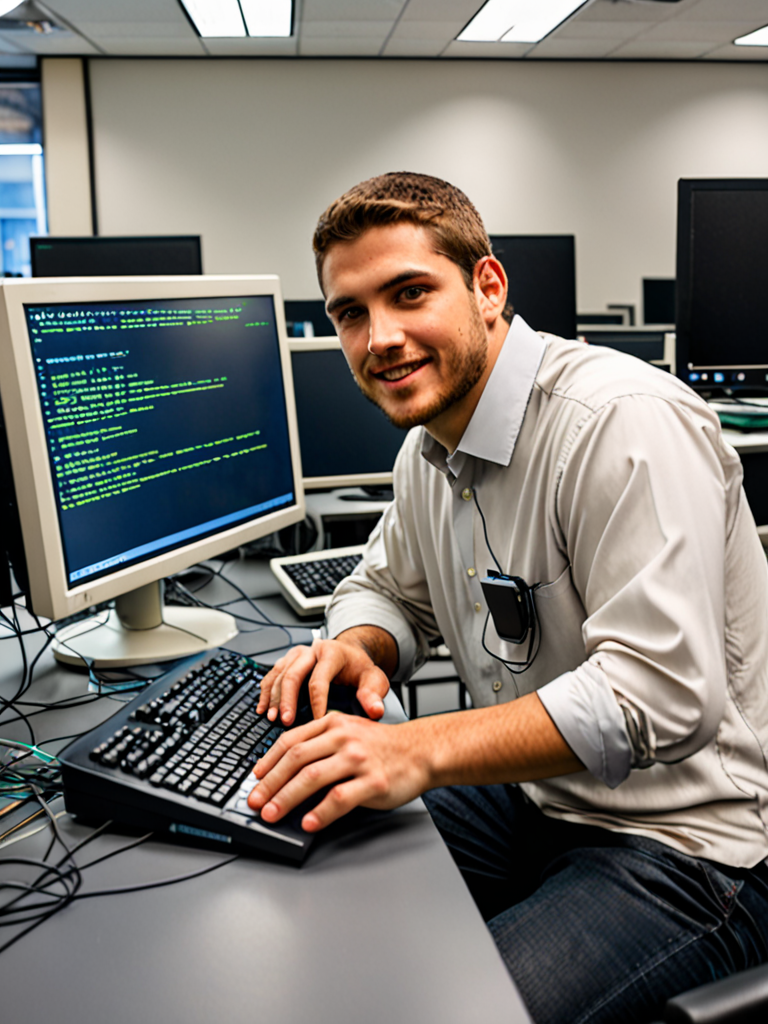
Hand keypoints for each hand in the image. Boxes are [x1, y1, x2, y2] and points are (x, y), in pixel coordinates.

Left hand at [247, 713, 426, 831]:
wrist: (420, 750)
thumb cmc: (381, 746)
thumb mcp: (348, 731)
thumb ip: (320, 744)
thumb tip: (285, 771)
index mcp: (332, 723)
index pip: (291, 741)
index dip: (268, 761)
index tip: (255, 779)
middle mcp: (343, 737)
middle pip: (296, 759)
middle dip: (271, 783)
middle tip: (256, 801)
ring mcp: (358, 759)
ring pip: (313, 776)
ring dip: (288, 798)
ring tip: (273, 814)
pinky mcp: (373, 781)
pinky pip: (340, 797)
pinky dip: (321, 812)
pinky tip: (308, 823)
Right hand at [255, 637, 389, 725]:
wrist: (351, 655)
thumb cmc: (360, 669)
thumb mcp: (374, 679)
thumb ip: (374, 694)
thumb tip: (375, 711)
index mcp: (332, 652)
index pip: (319, 679)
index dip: (316, 703)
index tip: (317, 722)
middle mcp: (311, 650)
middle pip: (293, 674)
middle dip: (288, 700)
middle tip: (287, 722)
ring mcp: (296, 655)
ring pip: (279, 674)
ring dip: (273, 698)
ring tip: (272, 718)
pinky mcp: (287, 662)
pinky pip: (271, 675)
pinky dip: (265, 692)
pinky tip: (262, 709)